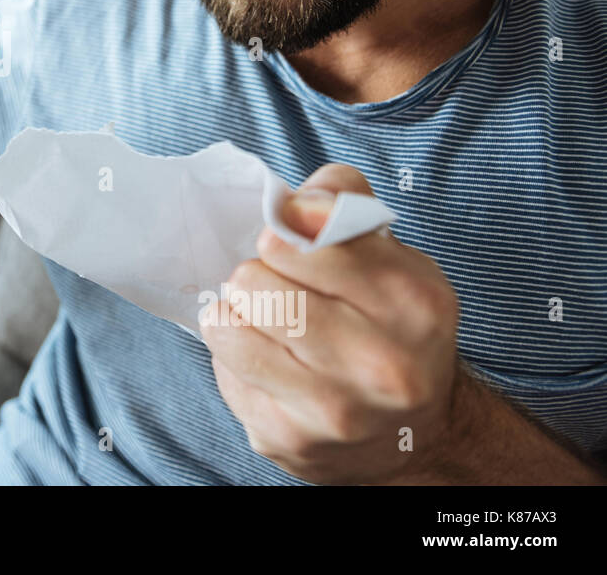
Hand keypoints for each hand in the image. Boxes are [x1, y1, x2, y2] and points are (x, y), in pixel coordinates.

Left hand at [199, 164, 460, 483]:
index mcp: (413, 301)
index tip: (285, 246)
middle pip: (255, 282)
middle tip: (275, 289)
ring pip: (229, 327)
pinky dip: (234, 357)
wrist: (414, 437)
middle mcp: (381, 362)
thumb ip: (343, 202)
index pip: (300, 238)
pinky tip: (266, 362)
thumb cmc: (391, 327)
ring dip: (235, 314)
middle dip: (256, 277)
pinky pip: (223, 370)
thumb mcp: (394, 255)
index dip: (281, 234)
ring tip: (262, 319)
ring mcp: (333, 409)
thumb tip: (288, 200)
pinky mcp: (287, 439)